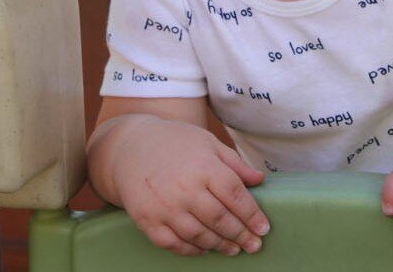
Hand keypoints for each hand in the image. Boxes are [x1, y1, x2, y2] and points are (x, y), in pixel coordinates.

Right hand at [110, 116, 269, 256]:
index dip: (252, 215)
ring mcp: (164, 207)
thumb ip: (234, 163)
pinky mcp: (147, 220)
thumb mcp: (206, 142)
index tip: (263, 228)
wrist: (129, 146)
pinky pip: (174, 244)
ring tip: (233, 248)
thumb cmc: (173, 142)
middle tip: (253, 245)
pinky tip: (203, 248)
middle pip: (221, 220)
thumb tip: (260, 180)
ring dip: (220, 245)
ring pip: (200, 236)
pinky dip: (191, 250)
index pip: (235, 196)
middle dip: (241, 235)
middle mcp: (184, 188)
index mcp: (203, 166)